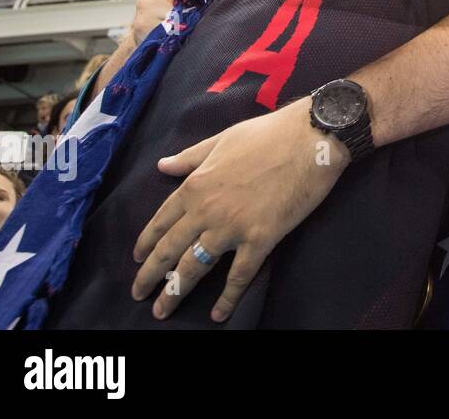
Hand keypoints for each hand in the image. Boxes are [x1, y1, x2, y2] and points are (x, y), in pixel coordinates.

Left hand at [131, 97, 349, 321]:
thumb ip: (191, 157)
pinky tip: (217, 314)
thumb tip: (161, 166)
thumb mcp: (222, 140)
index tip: (138, 259)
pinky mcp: (261, 239)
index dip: (146, 243)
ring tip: (162, 311)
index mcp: (195, 185)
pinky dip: (227, 298)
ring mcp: (232, 227)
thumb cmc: (268, 134)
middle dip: (150, 276)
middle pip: (170, 250)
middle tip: (138, 294)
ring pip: (195, 267)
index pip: (161, 221)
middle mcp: (206, 210)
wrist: (310, 138)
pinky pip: (239, 275)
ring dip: (175, 292)